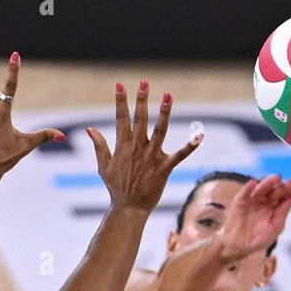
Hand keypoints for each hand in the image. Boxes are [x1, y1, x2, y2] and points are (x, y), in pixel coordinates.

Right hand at [86, 81, 202, 210]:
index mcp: (123, 146)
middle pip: (140, 119)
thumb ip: (99, 145)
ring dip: (164, 112)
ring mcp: (151, 157)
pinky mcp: (164, 168)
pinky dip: (191, 146)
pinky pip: (180, 155)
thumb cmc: (116, 188)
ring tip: (168, 95)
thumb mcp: (103, 166)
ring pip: (159, 130)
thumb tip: (90, 129)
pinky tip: (200, 135)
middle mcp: (137, 148)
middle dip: (141, 99)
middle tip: (144, 82)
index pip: (121, 119)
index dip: (120, 101)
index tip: (120, 85)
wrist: (128, 208)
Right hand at [214, 174, 290, 259]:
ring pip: (262, 187)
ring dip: (269, 182)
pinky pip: (245, 192)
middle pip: (275, 189)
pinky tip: (253, 183)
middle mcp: (265, 200)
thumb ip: (284, 212)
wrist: (239, 246)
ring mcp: (253, 199)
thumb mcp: (275, 227)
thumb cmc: (258, 239)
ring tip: (276, 178)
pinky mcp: (240, 200)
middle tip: (289, 183)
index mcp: (276, 206)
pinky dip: (248, 187)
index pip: (285, 193)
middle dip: (283, 185)